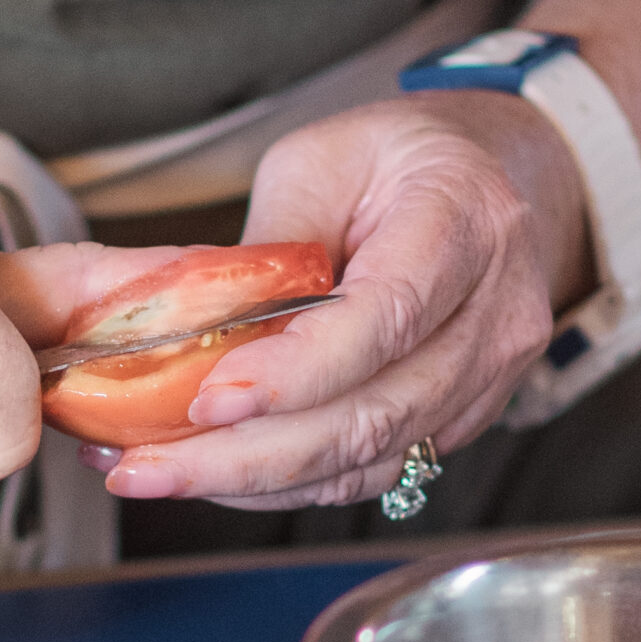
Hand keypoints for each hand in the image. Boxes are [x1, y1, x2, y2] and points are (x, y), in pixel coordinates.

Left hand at [78, 95, 591, 511]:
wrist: (492, 178)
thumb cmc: (397, 159)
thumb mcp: (319, 158)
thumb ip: (268, 246)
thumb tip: (188, 326)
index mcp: (464, 221)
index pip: (383, 318)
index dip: (295, 372)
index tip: (207, 398)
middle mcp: (494, 312)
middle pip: (374, 413)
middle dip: (249, 455)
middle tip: (146, 468)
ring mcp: (490, 375)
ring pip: (371, 458)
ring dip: (258, 481)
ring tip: (161, 474)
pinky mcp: (464, 416)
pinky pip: (376, 470)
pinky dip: (294, 483)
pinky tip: (223, 473)